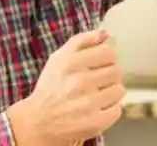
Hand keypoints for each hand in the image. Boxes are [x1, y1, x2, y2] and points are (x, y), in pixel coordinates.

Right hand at [7, 30, 125, 145]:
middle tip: (99, 82)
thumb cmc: (50, 89)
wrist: (38, 123)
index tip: (101, 64)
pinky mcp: (95, 122)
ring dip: (111, 93)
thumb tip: (105, 33)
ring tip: (98, 96)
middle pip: (116, 71)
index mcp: (71, 63)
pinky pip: (117, 110)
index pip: (109, 53)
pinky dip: (110, 110)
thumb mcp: (58, 58)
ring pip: (119, 90)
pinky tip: (97, 109)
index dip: (107, 58)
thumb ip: (81, 41)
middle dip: (109, 75)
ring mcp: (89, 103)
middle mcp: (80, 82)